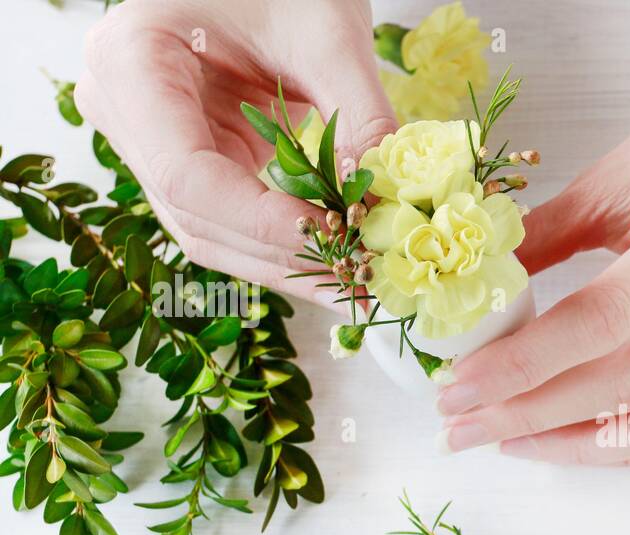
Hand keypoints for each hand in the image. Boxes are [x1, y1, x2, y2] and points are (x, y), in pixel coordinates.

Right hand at [75, 0, 393, 299]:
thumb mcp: (328, 32)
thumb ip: (360, 116)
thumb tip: (382, 202)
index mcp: (131, 62)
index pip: (188, 177)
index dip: (262, 224)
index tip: (334, 244)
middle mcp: (123, 110)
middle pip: (198, 218)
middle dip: (286, 257)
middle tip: (363, 282)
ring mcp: (151, 141)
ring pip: (215, 234)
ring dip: (291, 264)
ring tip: (361, 283)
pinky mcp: (190, 159)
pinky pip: (236, 220)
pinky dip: (290, 244)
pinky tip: (342, 262)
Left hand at [435, 69, 629, 463]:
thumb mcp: (617, 175)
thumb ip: (547, 233)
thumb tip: (477, 283)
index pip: (597, 325)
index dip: (522, 365)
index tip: (457, 386)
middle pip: (618, 386)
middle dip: (529, 416)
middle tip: (459, 427)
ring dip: (572, 441)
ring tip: (506, 441)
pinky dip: (623, 436)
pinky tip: (570, 435)